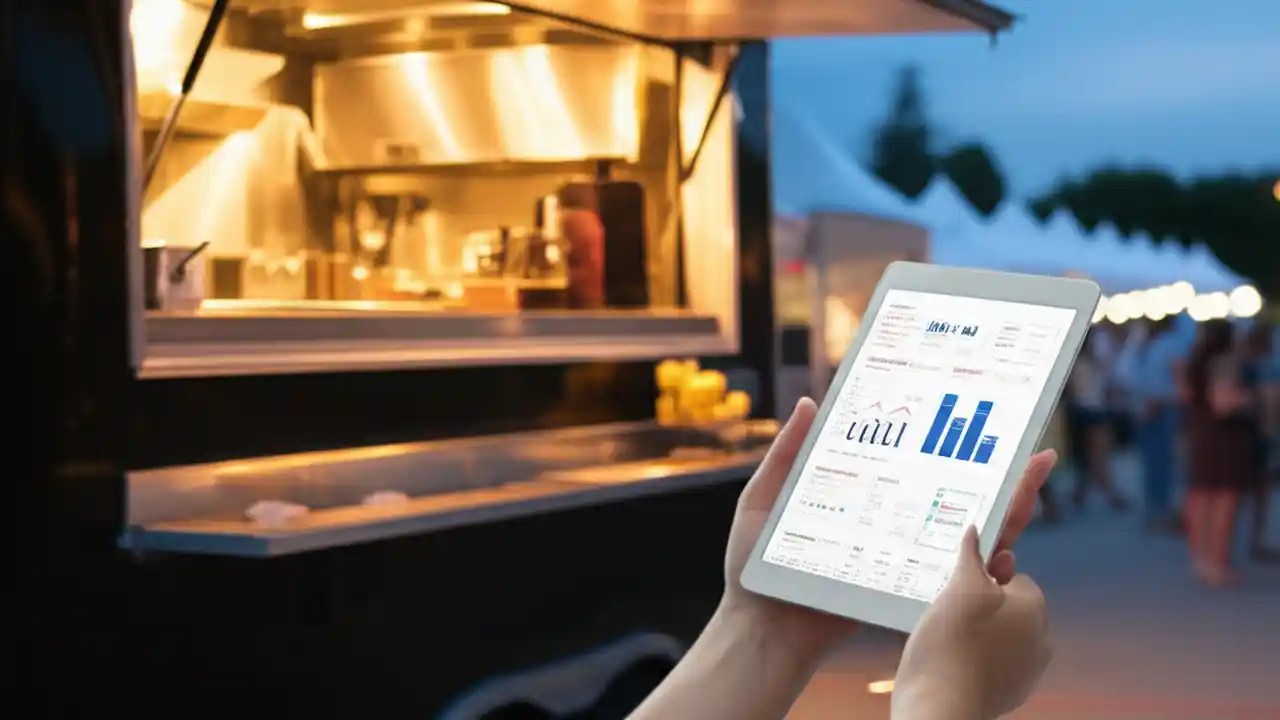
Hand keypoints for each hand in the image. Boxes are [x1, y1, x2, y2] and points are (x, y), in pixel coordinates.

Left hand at [720, 397, 1057, 662]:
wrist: (759, 628)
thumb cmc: (754, 565)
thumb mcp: (763, 499)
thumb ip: (786, 455)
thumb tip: (808, 403)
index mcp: (865, 499)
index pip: (915, 467)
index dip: (950, 445)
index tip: (984, 417)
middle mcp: (891, 526)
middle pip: (955, 497)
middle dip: (1002, 477)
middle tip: (1036, 454)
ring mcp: (901, 560)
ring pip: (966, 536)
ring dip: (1007, 514)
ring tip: (1032, 488)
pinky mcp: (903, 590)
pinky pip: (951, 577)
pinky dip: (984, 564)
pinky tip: (1006, 546)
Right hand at [891, 527, 1051, 719]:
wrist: (941, 705)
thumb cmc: (950, 641)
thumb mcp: (957, 587)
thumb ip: (971, 556)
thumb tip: (976, 530)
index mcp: (1034, 606)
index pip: (1013, 577)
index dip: (984, 578)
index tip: (959, 588)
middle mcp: (1041, 637)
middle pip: (1010, 607)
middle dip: (984, 606)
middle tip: (951, 612)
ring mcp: (1030, 670)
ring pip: (1003, 636)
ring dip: (982, 633)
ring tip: (950, 639)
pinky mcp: (1013, 692)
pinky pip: (998, 664)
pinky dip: (980, 660)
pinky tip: (955, 662)